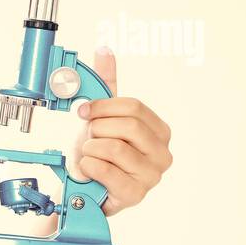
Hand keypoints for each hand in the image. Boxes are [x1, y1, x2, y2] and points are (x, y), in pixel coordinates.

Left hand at [71, 46, 173, 217]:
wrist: (83, 188)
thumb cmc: (96, 153)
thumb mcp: (101, 117)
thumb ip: (106, 84)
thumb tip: (105, 50)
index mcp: (159, 131)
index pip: (133, 107)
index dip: (103, 106)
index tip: (84, 112)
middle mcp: (162, 153)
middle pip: (127, 126)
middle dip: (96, 129)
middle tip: (86, 137)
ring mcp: (152, 176)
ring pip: (114, 147)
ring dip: (89, 149)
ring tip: (87, 155)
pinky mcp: (135, 194)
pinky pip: (106, 170)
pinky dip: (88, 166)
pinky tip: (86, 169)